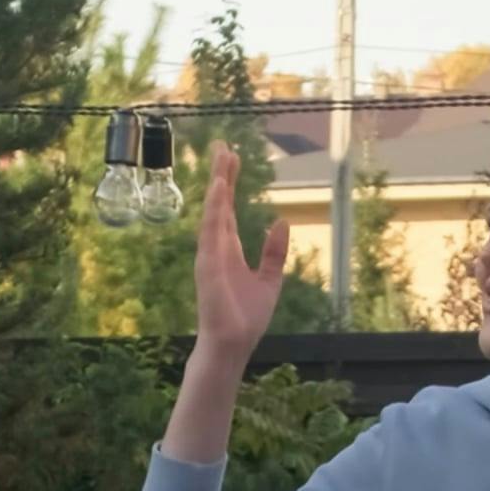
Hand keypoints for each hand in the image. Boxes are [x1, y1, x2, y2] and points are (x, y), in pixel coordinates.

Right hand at [192, 141, 289, 371]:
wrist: (232, 344)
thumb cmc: (245, 318)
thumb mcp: (269, 280)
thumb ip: (274, 253)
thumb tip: (281, 222)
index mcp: (229, 251)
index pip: (229, 210)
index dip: (230, 184)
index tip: (232, 158)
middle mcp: (217, 247)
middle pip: (220, 203)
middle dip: (222, 175)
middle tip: (224, 145)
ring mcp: (210, 253)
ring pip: (215, 210)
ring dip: (219, 183)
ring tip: (223, 155)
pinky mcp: (208, 263)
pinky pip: (212, 229)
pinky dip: (216, 207)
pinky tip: (220, 187)